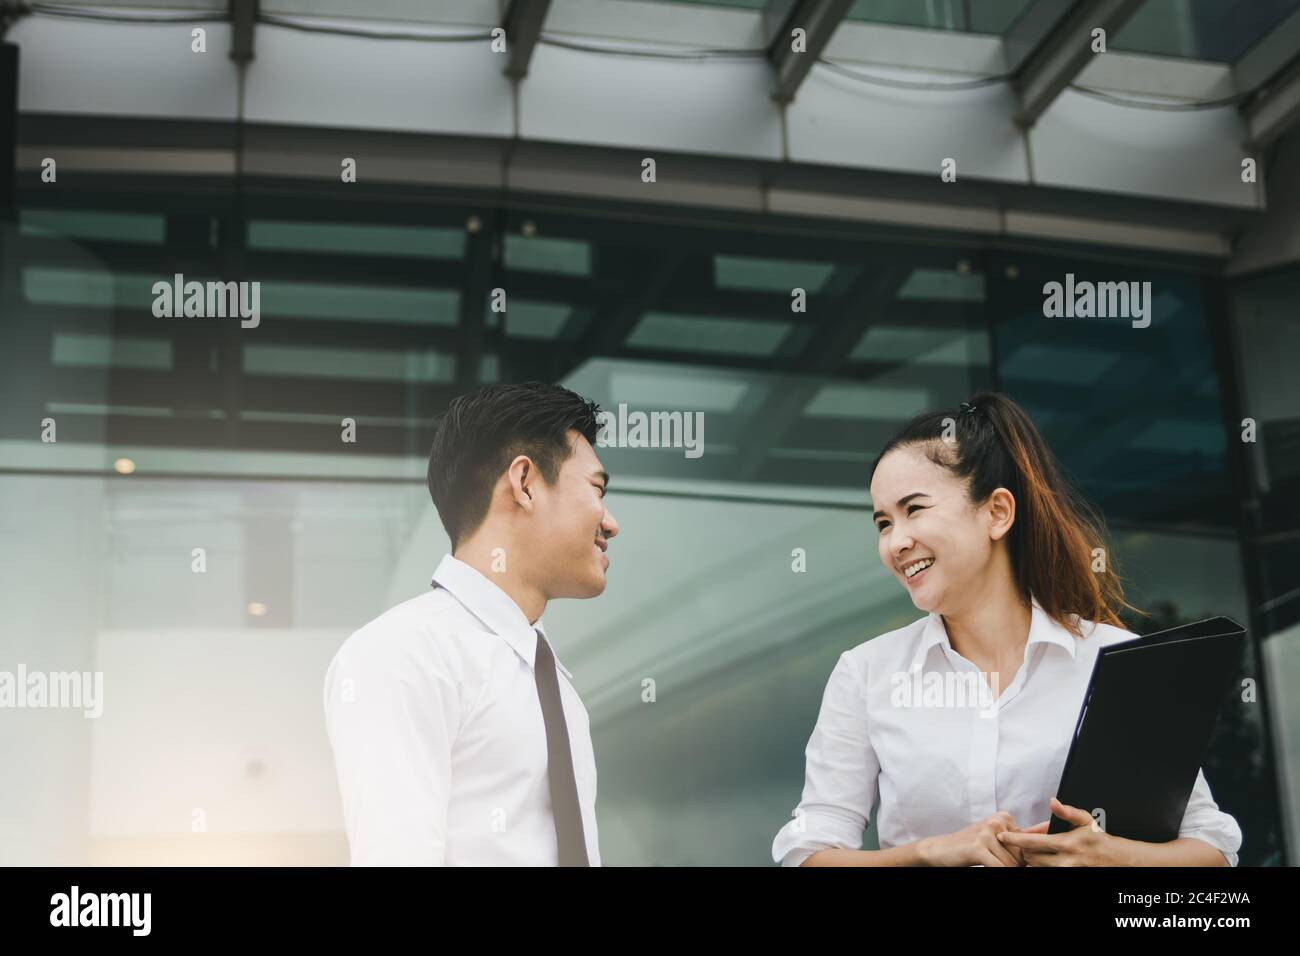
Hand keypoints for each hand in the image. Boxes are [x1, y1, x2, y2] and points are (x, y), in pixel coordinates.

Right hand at [917, 812, 1028, 866]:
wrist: (942, 849)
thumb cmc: (972, 847)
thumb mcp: (996, 838)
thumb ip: (1019, 838)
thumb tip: (1046, 834)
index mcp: (1004, 817)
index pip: (1028, 844)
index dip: (1025, 858)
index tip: (1009, 856)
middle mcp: (996, 821)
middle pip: (1021, 856)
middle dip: (1013, 865)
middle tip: (995, 860)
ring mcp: (987, 833)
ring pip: (1011, 865)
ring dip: (1003, 869)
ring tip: (988, 862)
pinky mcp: (978, 847)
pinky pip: (1000, 868)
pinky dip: (999, 870)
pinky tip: (990, 867)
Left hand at [997, 797, 1124, 865]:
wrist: (1115, 860)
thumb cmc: (1097, 838)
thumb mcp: (1085, 820)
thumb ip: (1067, 812)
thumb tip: (1053, 802)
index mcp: (1065, 844)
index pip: (1032, 842)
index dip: (1014, 839)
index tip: (1001, 836)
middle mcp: (1064, 861)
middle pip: (1030, 857)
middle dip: (1023, 850)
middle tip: (1023, 843)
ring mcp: (1065, 872)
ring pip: (1036, 868)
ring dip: (1031, 860)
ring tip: (1032, 852)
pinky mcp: (1067, 877)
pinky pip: (1045, 873)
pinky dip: (1039, 867)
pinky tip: (1040, 860)